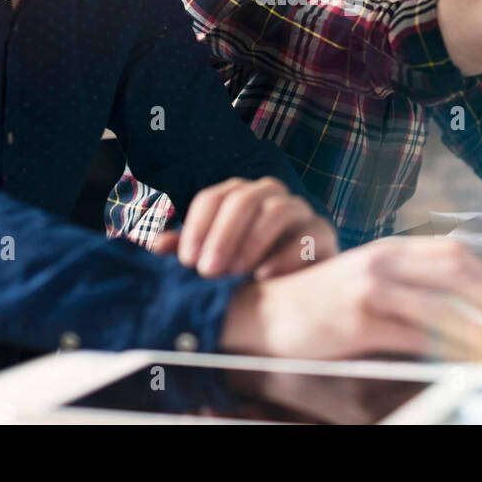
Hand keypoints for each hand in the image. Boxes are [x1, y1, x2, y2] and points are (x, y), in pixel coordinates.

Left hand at [150, 176, 338, 278]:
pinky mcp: (325, 234)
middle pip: (243, 199)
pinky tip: (265, 277)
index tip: (186, 260)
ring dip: (253, 241)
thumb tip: (157, 246)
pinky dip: (286, 255)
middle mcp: (270, 195)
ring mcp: (300, 211)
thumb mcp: (215, 261)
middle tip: (208, 270)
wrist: (299, 286)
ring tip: (236, 273)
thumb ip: (188, 251)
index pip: (213, 198)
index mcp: (239, 196)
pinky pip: (309, 235)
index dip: (196, 227)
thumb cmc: (248, 269)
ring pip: (278, 209)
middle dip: (222, 234)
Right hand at [219, 238, 481, 361]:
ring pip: (444, 309)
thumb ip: (405, 291)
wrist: (260, 313)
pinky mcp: (360, 320)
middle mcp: (383, 261)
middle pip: (459, 272)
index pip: (454, 254)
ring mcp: (371, 289)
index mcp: (387, 249)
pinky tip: (463, 363)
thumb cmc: (314, 305)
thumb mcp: (363, 283)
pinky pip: (417, 337)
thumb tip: (457, 315)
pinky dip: (448, 351)